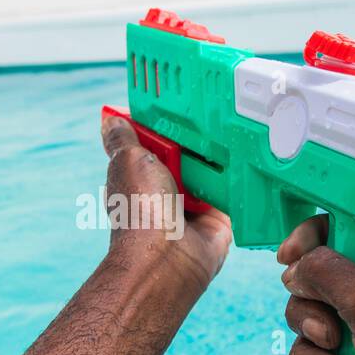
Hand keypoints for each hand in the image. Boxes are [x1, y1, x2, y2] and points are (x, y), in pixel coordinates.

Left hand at [100, 114, 231, 292]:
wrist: (169, 257)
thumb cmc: (141, 210)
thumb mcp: (128, 160)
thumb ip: (124, 137)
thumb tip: (110, 119)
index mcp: (138, 172)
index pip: (151, 139)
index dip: (161, 120)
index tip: (175, 97)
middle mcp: (164, 186)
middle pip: (184, 150)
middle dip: (194, 135)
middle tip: (209, 111)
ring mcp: (191, 201)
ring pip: (209, 167)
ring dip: (217, 155)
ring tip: (229, 132)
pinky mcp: (218, 214)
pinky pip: (231, 189)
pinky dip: (235, 177)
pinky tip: (244, 158)